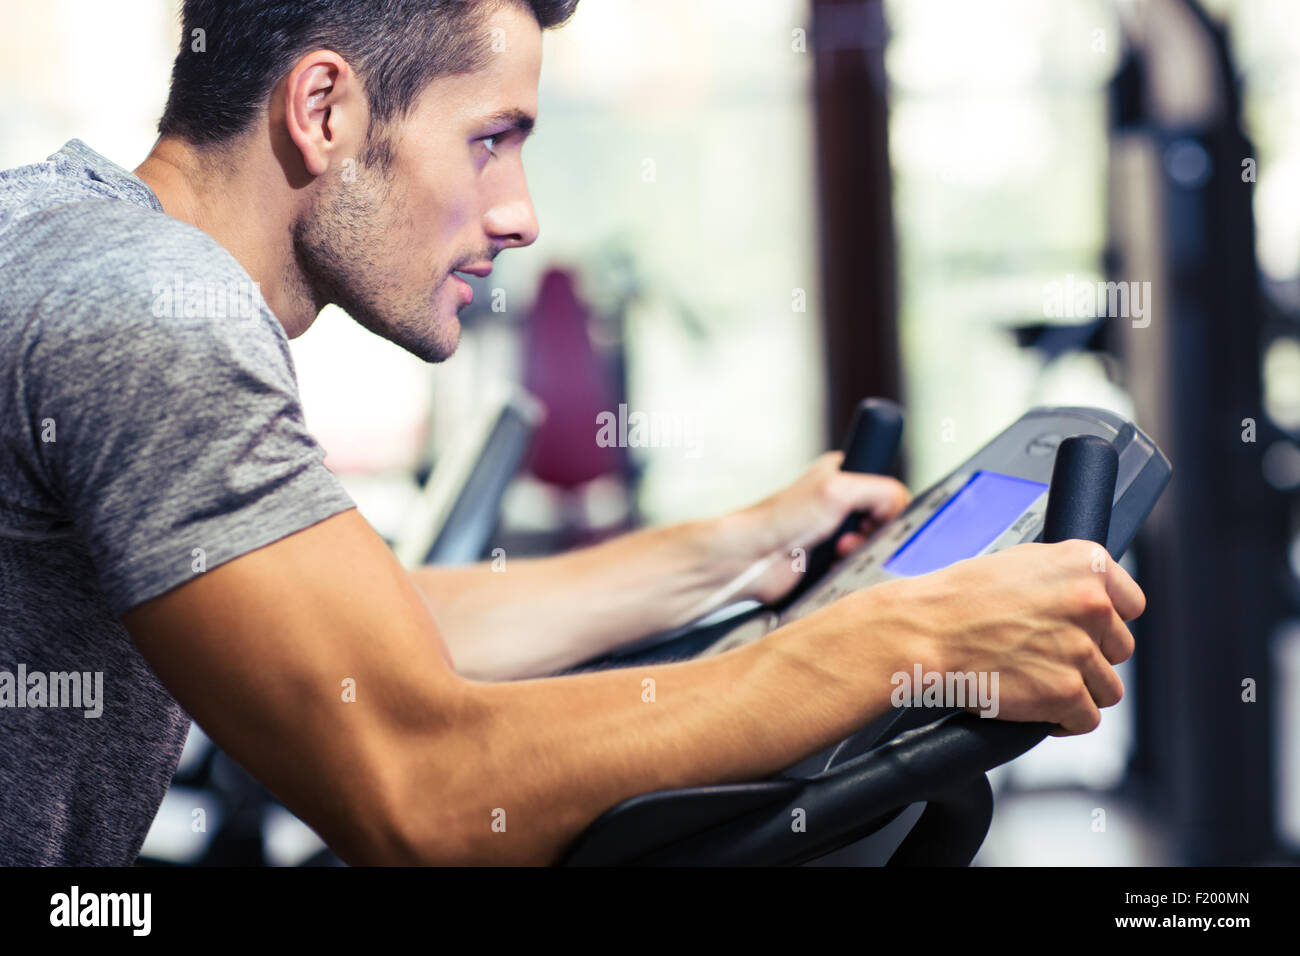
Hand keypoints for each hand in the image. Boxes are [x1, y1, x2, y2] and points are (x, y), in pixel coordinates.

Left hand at [735, 451, 909, 604]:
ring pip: (872, 549)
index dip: (888, 509)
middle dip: (873, 535)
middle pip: (884, 524)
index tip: (876, 518)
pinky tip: (831, 566)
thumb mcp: (838, 490)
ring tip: (837, 551)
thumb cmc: (781, 519)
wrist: (752, 559)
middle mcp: (839, 503)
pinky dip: (849, 570)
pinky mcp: (829, 562)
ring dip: (860, 555)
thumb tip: (901, 506)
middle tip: (852, 536)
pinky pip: (857, 569)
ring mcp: (834, 534)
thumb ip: (881, 491)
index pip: (889, 492)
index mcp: (842, 476)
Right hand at [874, 540, 1144, 735]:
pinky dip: (1062, 720)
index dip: (1104, 622)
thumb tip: (1090, 596)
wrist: (924, 630)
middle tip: (1046, 657)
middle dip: (1087, 658)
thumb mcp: (1020, 562)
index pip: (1131, 603)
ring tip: (1037, 683)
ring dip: (1076, 691)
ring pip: (1107, 688)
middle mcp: (1092, 603)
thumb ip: (1065, 577)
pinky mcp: (1066, 691)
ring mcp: (1081, 649)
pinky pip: (1086, 719)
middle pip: (1119, 649)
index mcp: (1085, 563)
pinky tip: (1034, 707)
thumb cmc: (958, 597)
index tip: (1084, 631)